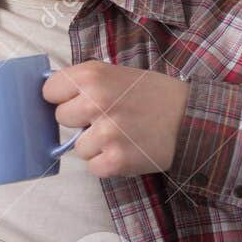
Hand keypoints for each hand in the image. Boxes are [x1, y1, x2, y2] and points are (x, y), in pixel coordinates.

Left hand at [42, 61, 190, 177]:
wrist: (192, 118)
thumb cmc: (152, 95)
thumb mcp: (116, 74)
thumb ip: (84, 83)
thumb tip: (49, 94)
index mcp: (92, 76)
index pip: (49, 91)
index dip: (63, 98)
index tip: (79, 100)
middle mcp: (95, 102)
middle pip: (61, 118)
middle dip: (80, 121)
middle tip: (107, 117)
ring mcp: (105, 132)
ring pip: (77, 146)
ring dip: (96, 145)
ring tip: (123, 134)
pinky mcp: (115, 160)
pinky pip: (93, 166)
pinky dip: (108, 163)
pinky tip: (127, 149)